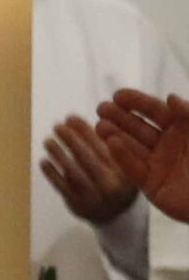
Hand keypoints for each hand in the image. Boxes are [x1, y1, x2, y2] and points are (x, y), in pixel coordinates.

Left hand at [41, 113, 136, 224]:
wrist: (116, 216)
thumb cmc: (117, 181)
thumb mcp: (121, 163)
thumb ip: (104, 145)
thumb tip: (76, 121)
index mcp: (126, 171)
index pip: (103, 147)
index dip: (85, 132)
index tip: (71, 117)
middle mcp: (111, 185)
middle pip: (88, 159)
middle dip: (72, 140)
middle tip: (57, 125)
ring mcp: (94, 197)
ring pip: (74, 173)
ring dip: (59, 155)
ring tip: (48, 140)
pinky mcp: (78, 206)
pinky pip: (63, 188)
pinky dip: (52, 174)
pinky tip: (43, 161)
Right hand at [96, 90, 188, 223]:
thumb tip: (170, 97)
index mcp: (183, 129)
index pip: (156, 111)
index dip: (138, 102)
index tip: (118, 95)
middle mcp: (168, 145)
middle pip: (139, 127)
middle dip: (119, 117)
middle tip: (101, 108)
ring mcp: (158, 164)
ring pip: (132, 147)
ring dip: (114, 135)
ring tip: (99, 125)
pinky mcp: (152, 184)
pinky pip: (134, 169)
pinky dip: (122, 156)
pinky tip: (111, 144)